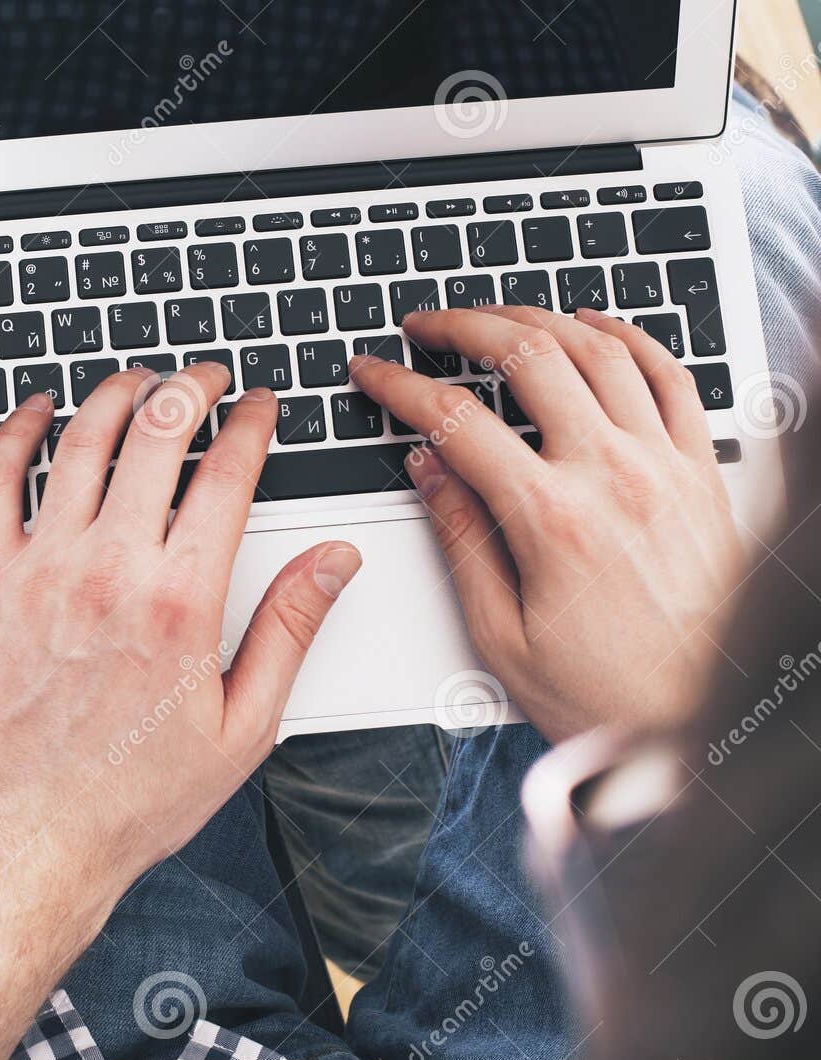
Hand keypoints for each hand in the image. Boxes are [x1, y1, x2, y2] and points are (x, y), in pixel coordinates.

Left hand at [0, 365, 360, 895]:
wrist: (31, 836)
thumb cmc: (133, 796)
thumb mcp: (242, 728)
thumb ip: (289, 631)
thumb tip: (334, 563)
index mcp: (182, 603)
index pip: (228, 473)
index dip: (251, 422)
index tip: (260, 404)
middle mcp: (111, 571)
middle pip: (156, 434)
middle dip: (190, 387)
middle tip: (205, 375)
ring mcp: (43, 570)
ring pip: (80, 443)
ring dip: (116, 394)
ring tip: (139, 381)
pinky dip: (18, 432)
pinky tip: (37, 412)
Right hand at [353, 306, 742, 742]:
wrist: (702, 725)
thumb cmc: (607, 695)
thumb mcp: (502, 634)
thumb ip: (462, 539)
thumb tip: (429, 469)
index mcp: (552, 519)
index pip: (455, 420)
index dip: (400, 386)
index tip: (375, 374)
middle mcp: (614, 477)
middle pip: (529, 355)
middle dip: (463, 326)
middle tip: (425, 325)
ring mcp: (665, 467)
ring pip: (599, 349)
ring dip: (538, 316)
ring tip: (495, 315)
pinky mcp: (700, 473)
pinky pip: (671, 376)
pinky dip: (630, 335)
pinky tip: (597, 324)